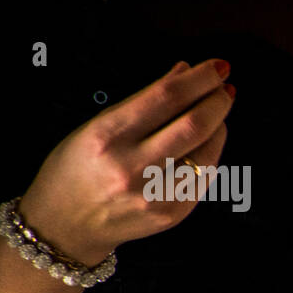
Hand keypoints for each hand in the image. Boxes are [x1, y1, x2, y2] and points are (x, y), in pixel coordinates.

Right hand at [17, 59, 233, 264]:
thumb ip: (144, 100)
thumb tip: (185, 72)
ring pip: (207, 153)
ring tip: (218, 112)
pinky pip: (204, 178)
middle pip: (194, 125)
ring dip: (219, 126)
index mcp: (108, 135)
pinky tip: (208, 141)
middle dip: (218, 101)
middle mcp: (132, 166)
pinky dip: (211, 153)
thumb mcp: (98, 125)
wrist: (66, 225)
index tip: (218, 67)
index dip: (200, 79)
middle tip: (226, 87)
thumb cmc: (79, 168)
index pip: (166, 97)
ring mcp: (154, 195)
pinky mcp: (171, 214)